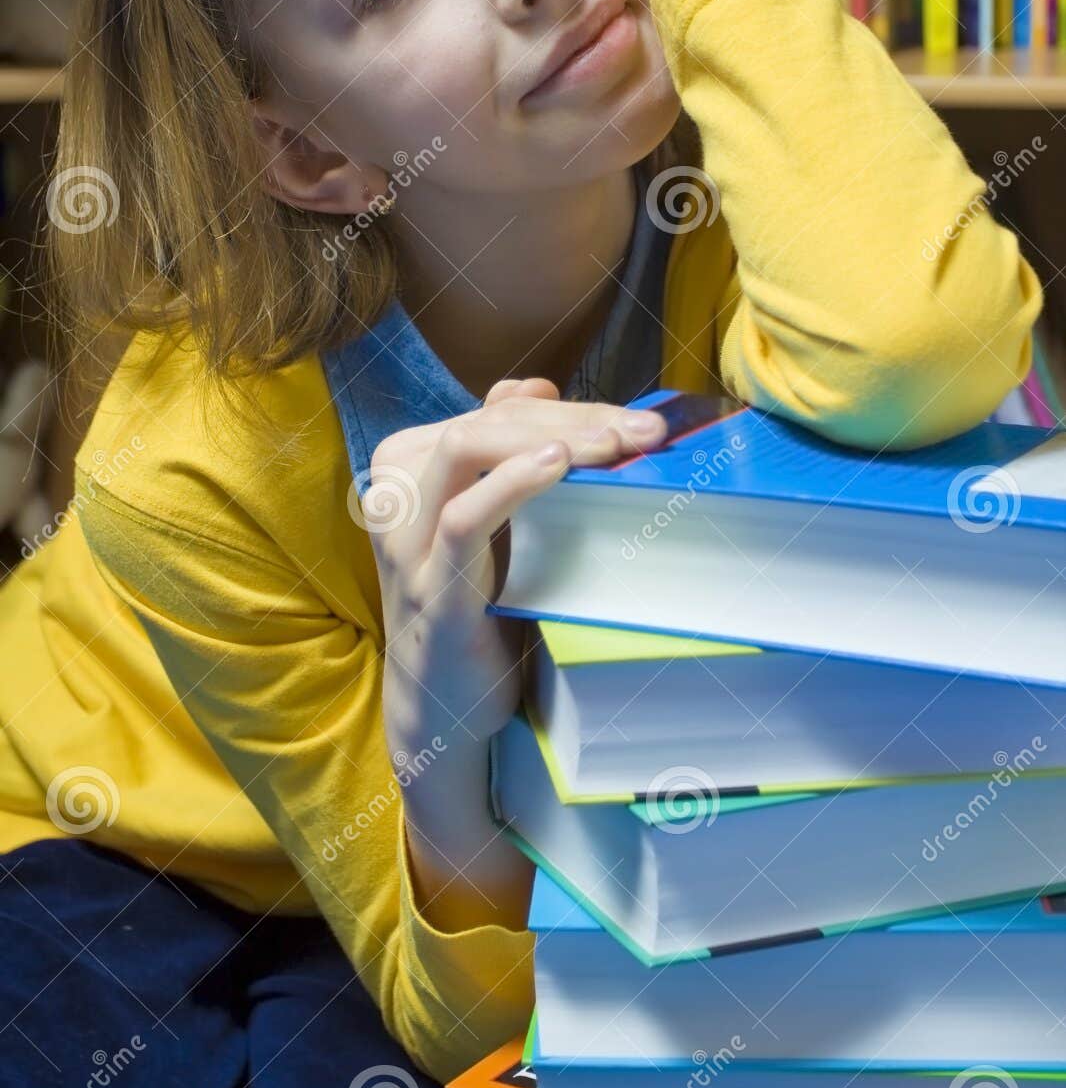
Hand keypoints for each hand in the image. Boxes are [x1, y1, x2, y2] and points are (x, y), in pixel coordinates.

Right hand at [369, 376, 667, 751]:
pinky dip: (510, 483)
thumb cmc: (474, 600)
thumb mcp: (487, 518)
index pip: (496, 411)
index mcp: (408, 464)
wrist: (440, 703)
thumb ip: (501, 450)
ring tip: (614, 445)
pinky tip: (558, 466)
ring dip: (549, 437)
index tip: (641, 420)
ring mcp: (408, 543)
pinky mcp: (432, 591)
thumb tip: (535, 384)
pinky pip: (462, 521)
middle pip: (485, 422)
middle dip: (572, 417)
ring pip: (465, 449)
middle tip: (645, 431)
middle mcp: (398, 493)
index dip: (570, 406)